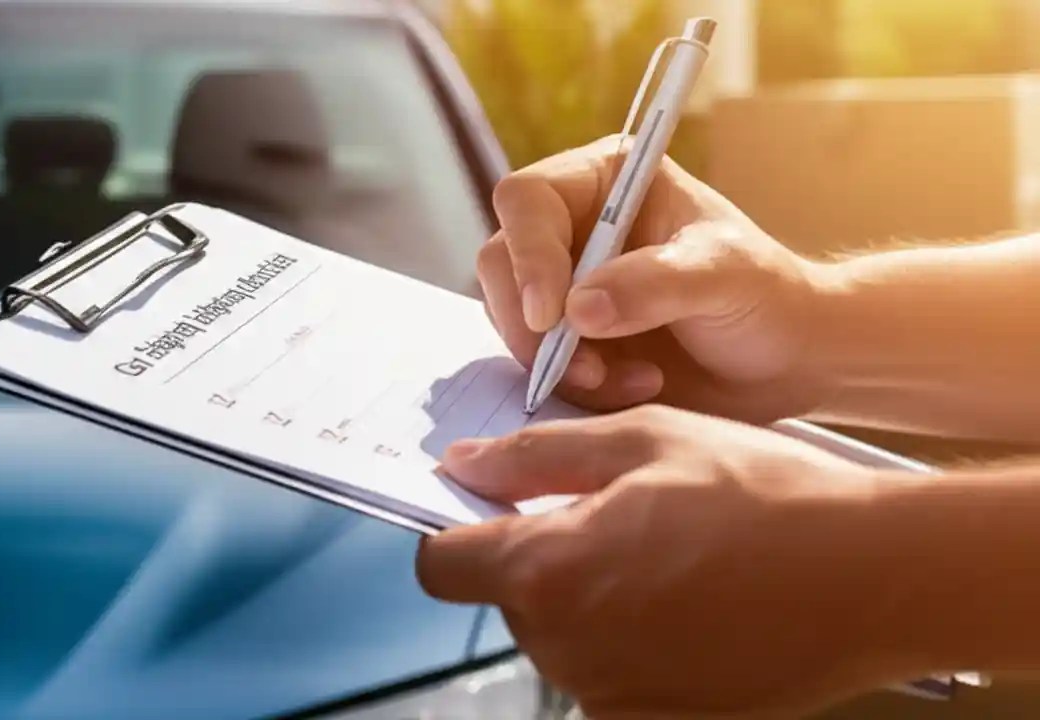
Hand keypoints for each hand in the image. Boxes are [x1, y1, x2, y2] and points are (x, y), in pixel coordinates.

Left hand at [417, 406, 927, 718]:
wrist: (874, 578)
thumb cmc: (765, 497)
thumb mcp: (644, 441)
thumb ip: (536, 455)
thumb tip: (464, 465)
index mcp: (549, 573)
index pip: (442, 565)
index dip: (460, 532)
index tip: (496, 512)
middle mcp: (567, 650)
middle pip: (513, 599)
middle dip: (549, 558)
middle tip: (627, 518)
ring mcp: (612, 697)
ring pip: (565, 637)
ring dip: (596, 599)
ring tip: (676, 559)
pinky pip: (612, 674)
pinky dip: (636, 642)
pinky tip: (696, 605)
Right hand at [480, 134, 833, 422]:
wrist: (787, 361)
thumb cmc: (767, 298)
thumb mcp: (723, 277)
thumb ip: (654, 285)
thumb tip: (579, 310)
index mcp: (605, 181)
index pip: (526, 200)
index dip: (527, 255)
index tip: (551, 316)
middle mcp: (571, 226)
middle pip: (499, 262)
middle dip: (533, 325)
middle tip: (585, 367)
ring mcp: (563, 284)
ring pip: (510, 320)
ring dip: (560, 362)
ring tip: (632, 379)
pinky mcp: (565, 338)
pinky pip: (533, 362)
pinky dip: (573, 386)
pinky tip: (633, 386)